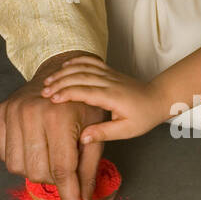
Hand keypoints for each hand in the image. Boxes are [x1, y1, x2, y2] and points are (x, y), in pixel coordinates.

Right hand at [0, 51, 107, 199]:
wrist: (61, 69)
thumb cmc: (84, 104)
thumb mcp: (95, 134)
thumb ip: (89, 170)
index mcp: (60, 118)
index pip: (62, 170)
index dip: (69, 198)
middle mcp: (33, 114)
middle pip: (39, 171)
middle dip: (55, 182)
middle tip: (66, 173)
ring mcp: (13, 111)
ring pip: (18, 167)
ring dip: (36, 172)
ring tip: (50, 158)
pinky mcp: (2, 112)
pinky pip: (5, 154)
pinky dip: (21, 160)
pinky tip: (36, 150)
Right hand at [41, 56, 167, 143]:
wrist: (157, 99)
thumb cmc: (143, 117)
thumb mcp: (126, 131)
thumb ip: (104, 133)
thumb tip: (83, 138)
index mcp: (113, 97)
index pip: (86, 92)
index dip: (68, 94)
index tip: (52, 100)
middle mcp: (109, 82)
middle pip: (80, 77)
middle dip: (60, 82)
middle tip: (43, 91)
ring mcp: (109, 74)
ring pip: (83, 68)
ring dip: (64, 72)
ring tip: (48, 81)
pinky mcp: (108, 71)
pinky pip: (91, 61)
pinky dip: (77, 61)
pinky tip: (64, 65)